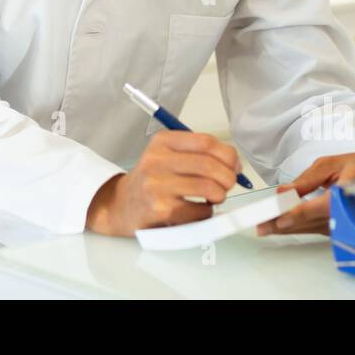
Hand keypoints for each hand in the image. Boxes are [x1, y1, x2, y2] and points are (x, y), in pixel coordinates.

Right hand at [86, 131, 242, 236]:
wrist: (121, 205)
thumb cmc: (151, 180)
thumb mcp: (166, 155)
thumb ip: (197, 154)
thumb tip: (234, 164)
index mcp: (162, 142)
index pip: (206, 142)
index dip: (228, 154)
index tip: (233, 165)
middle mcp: (157, 160)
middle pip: (209, 165)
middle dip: (228, 177)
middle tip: (228, 184)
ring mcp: (157, 185)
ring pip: (208, 187)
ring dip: (219, 195)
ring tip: (215, 197)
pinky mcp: (161, 209)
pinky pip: (199, 210)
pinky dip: (207, 212)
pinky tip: (198, 209)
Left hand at [256, 152, 354, 236]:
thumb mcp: (332, 163)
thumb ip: (307, 179)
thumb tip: (283, 191)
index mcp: (351, 190)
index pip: (322, 206)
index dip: (300, 213)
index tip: (280, 219)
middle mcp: (351, 212)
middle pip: (315, 222)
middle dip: (285, 224)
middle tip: (260, 225)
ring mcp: (349, 224)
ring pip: (314, 229)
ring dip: (289, 229)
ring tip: (264, 227)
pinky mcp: (344, 229)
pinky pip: (319, 230)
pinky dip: (299, 228)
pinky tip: (281, 228)